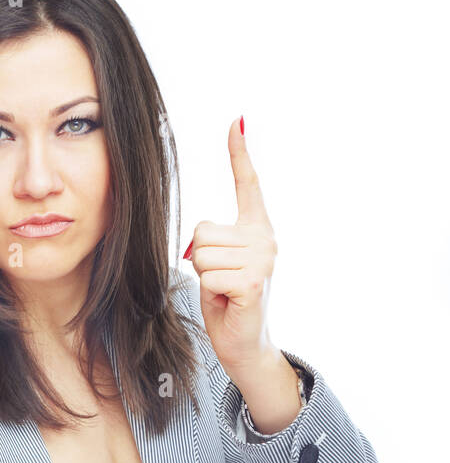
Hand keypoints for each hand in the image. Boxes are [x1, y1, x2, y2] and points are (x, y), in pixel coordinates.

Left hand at [183, 116, 277, 376]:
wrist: (244, 342)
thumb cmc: (226, 300)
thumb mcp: (217, 262)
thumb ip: (210, 241)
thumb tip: (195, 240)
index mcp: (257, 228)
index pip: (248, 183)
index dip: (239, 152)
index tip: (235, 121)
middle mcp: (266, 238)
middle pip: (202, 230)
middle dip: (199, 259)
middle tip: (219, 279)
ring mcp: (263, 259)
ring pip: (201, 253)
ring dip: (204, 276)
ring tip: (223, 290)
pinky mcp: (253, 281)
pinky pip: (208, 275)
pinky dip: (210, 292)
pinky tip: (227, 301)